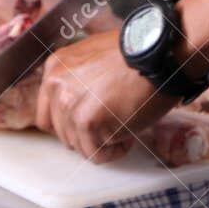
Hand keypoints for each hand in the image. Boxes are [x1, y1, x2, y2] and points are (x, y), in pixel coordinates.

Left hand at [35, 29, 176, 161]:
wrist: (160, 53)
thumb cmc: (138, 54)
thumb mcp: (96, 56)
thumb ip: (77, 78)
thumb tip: (76, 105)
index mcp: (56, 67)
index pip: (48, 114)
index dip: (72, 124)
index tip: (93, 121)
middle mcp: (56, 84)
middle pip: (63, 134)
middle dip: (89, 134)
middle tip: (114, 122)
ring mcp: (70, 103)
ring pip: (80, 146)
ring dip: (104, 142)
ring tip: (125, 123)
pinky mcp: (87, 121)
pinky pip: (97, 154)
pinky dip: (116, 150)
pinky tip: (129, 133)